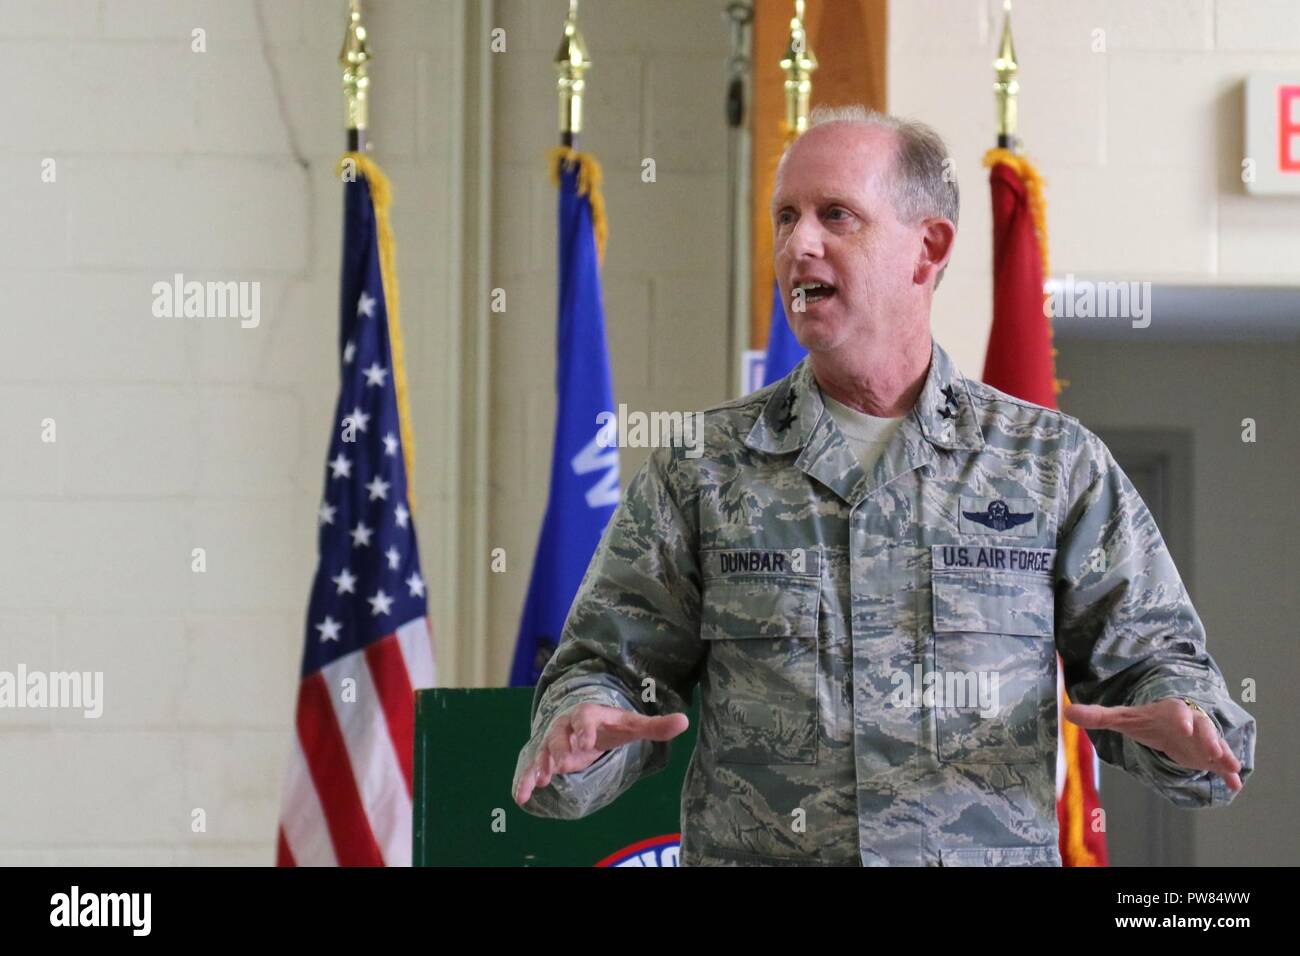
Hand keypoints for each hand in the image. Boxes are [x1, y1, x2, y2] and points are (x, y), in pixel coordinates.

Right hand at [513, 703, 688, 806]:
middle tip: (565, 762)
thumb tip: (685, 721)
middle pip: (560, 733)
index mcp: (590, 714)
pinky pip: (532, 767)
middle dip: (561, 747)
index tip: (587, 740)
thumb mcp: (631, 725)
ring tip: (542, 780)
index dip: (585, 727)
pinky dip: (526, 780)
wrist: (584, 724)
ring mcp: (553, 741)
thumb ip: (655, 726)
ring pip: (543, 750)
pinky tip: (521, 797)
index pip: (586, 716)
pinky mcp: (545, 757)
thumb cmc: (610, 725)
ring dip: (541, 764)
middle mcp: (567, 725)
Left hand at [1064, 698, 1242, 792]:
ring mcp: (1203, 739)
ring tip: (1232, 765)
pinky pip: (1222, 763)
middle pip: (1202, 726)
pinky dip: (1229, 772)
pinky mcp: (1209, 756)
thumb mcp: (1124, 718)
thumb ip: (1098, 716)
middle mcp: (1191, 723)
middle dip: (1207, 736)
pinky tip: (1235, 784)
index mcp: (1170, 711)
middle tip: (1212, 749)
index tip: (1182, 723)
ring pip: (1217, 743)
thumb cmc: (1148, 720)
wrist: (1172, 725)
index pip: (1176, 711)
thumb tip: (1067, 712)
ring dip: (1223, 753)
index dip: (1180, 716)